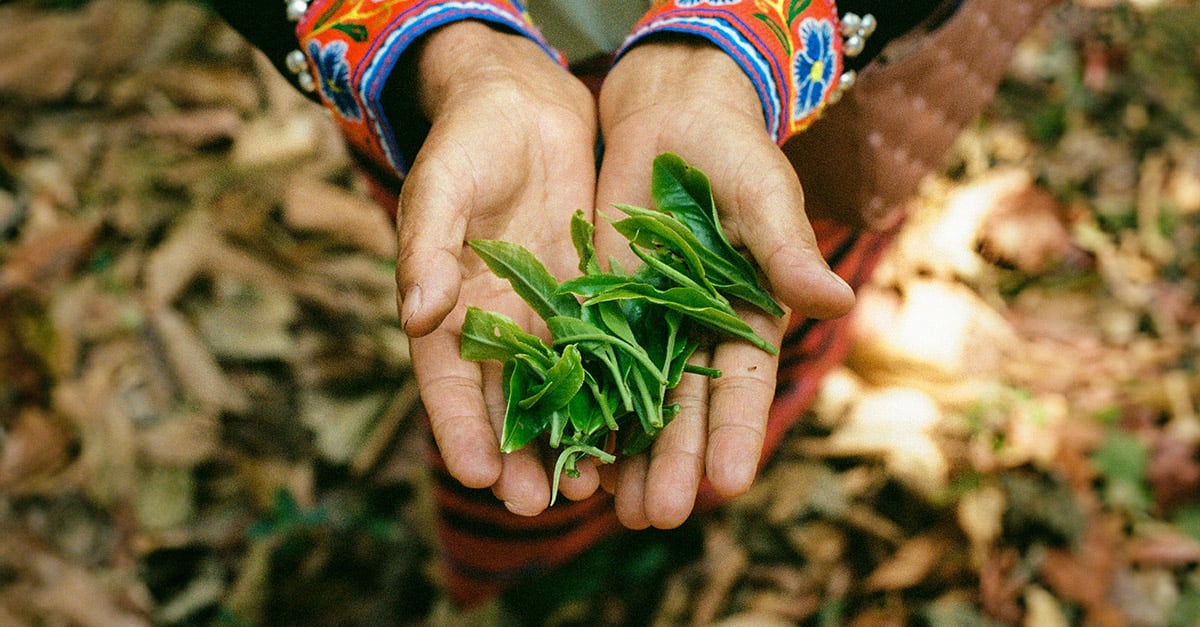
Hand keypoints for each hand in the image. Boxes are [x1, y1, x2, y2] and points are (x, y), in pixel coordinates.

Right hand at [395, 22, 599, 515]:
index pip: (447, 381)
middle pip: (503, 403)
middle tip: (535, 504)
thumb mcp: (440, 189)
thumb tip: (415, 315)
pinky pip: (605, 351)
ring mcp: (546, 314)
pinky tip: (633, 429)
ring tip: (588, 487)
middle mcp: (496, 325)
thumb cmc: (466, 144)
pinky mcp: (592, 296)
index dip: (458, 428)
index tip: (475, 474)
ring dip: (569, 439)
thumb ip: (426, 249)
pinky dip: (615, 392)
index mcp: (446, 308)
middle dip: (517, 455)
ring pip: (557, 391)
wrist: (522, 107)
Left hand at [595, 38, 854, 528]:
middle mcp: (696, 334)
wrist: (671, 120)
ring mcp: (645, 325)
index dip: (735, 432)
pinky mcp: (599, 308)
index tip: (729, 483)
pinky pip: (588, 363)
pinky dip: (580, 405)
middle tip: (658, 518)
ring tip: (613, 509)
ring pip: (634, 401)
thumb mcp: (762, 194)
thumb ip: (785, 248)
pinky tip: (567, 449)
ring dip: (625, 455)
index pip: (742, 384)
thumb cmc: (732, 153)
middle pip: (684, 409)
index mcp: (746, 316)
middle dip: (672, 463)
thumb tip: (836, 300)